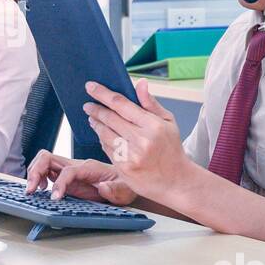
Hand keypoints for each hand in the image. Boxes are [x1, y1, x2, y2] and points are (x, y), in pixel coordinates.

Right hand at [25, 151, 136, 205]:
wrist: (125, 183)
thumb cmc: (125, 186)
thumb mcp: (126, 190)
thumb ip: (115, 190)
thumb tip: (102, 187)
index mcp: (89, 167)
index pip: (67, 170)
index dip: (59, 183)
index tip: (55, 198)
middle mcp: (76, 165)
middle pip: (47, 158)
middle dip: (35, 172)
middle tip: (31, 190)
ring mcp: (69, 170)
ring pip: (43, 162)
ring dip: (33, 174)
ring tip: (32, 191)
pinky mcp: (66, 177)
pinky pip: (46, 171)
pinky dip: (38, 179)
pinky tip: (41, 190)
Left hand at [82, 78, 188, 201]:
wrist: (176, 181)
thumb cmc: (172, 149)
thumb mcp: (167, 122)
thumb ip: (150, 103)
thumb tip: (140, 83)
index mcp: (153, 125)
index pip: (122, 104)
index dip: (103, 93)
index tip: (91, 86)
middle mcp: (141, 140)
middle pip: (110, 118)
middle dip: (95, 109)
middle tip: (87, 105)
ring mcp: (131, 155)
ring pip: (105, 134)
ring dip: (96, 124)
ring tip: (93, 119)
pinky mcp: (123, 168)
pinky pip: (107, 149)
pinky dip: (103, 140)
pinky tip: (102, 135)